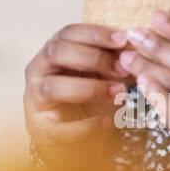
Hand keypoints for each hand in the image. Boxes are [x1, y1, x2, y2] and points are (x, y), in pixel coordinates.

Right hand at [23, 24, 131, 157]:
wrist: (78, 137)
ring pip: (52, 87)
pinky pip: (59, 128)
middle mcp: (38, 70)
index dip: (95, 33)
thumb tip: (134, 47)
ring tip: (119, 92)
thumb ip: (113, 60)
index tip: (124, 39)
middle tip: (123, 68)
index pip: (69, 33)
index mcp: (52, 51)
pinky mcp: (41, 129)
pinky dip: (85, 126)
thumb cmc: (90, 98)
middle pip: (57, 52)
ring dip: (89, 88)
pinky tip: (106, 123)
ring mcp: (35, 99)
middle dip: (92, 57)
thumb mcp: (102, 75)